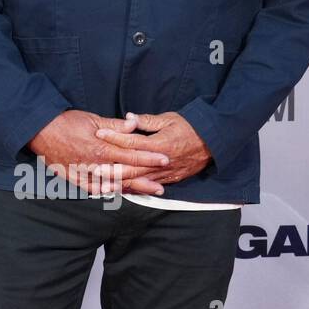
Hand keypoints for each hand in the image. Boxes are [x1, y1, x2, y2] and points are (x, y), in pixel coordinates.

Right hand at [27, 109, 171, 194]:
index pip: (131, 154)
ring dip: (130, 189)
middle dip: (145, 180)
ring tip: (146, 193)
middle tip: (161, 187)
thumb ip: (115, 125)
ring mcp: (83, 173)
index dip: (149, 158)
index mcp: (101, 147)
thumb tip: (134, 124)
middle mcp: (94, 164)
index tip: (165, 160)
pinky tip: (118, 195)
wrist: (39, 130)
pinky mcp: (74, 178)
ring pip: (111, 184)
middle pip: (125, 175)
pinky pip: (93, 189)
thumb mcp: (93, 119)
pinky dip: (106, 192)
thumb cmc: (65, 122)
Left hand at [92, 110, 212, 195]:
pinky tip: (123, 191)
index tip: (99, 133)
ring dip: (120, 183)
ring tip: (103, 186)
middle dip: (112, 168)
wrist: (215, 143)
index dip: (115, 137)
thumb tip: (129, 118)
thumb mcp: (170, 119)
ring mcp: (166, 172)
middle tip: (93, 169)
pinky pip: (149, 185)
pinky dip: (135, 188)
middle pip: (132, 166)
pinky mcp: (170, 179)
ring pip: (139, 180)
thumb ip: (148, 121)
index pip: (133, 141)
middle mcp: (161, 161)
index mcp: (160, 143)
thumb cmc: (192, 127)